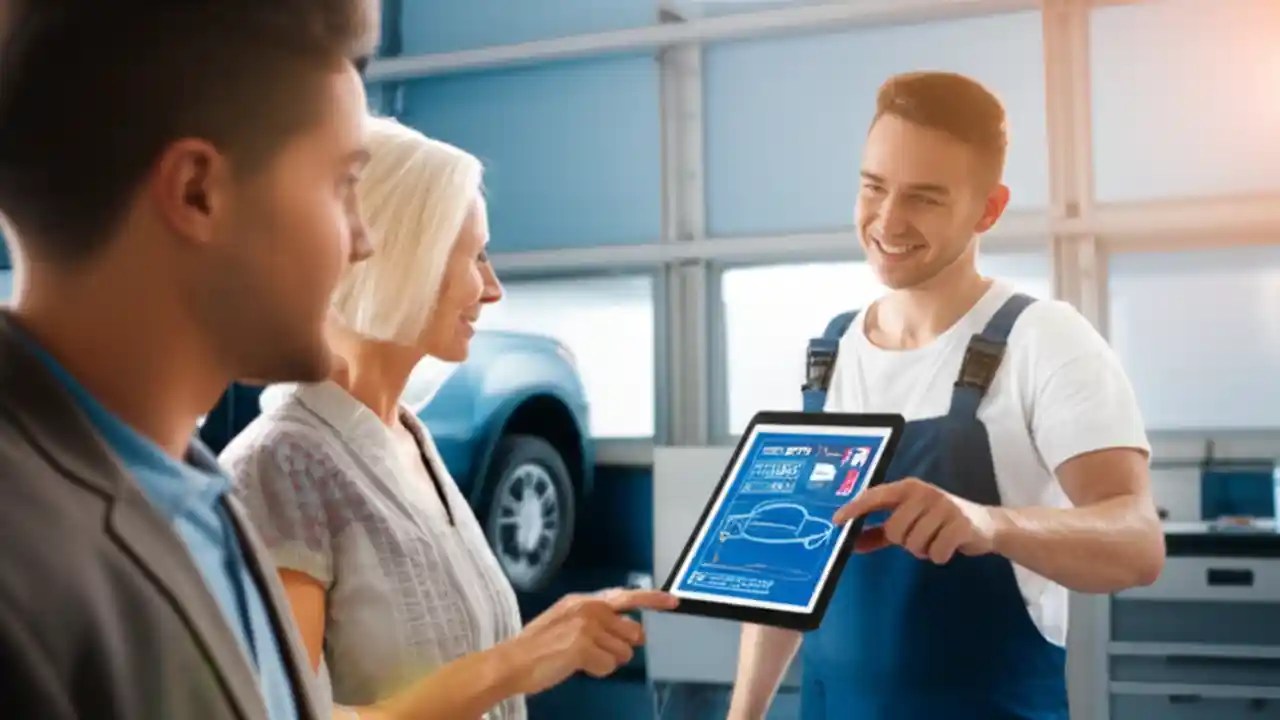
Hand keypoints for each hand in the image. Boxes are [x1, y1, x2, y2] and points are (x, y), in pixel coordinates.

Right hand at [494, 588, 678, 695]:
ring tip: (580, 659)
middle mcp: (589, 608)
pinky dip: (596, 671)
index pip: (626, 595)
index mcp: (583, 600)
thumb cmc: (536, 646)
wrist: (512, 661)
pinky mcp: (583, 646)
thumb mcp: (566, 621)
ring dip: (606, 661)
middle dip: (622, 646)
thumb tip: (632, 631)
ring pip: (623, 653)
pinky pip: (609, 666)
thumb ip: (596, 620)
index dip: (652, 599)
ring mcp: (587, 626)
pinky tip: (576, 667)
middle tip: (595, 651)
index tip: (672, 602)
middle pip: (632, 630)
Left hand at [832, 478, 1005, 563]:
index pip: (874, 495)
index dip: (855, 508)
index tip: (836, 520)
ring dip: (923, 550)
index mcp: (907, 488)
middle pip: (894, 529)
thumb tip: (852, 544)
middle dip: (905, 542)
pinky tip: (949, 547)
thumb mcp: (910, 522)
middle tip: (921, 538)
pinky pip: (936, 552)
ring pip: (914, 543)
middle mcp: (924, 492)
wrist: (987, 525)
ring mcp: (944, 506)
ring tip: (936, 540)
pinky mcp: (961, 523)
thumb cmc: (940, 523)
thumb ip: (880, 533)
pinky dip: (939, 556)